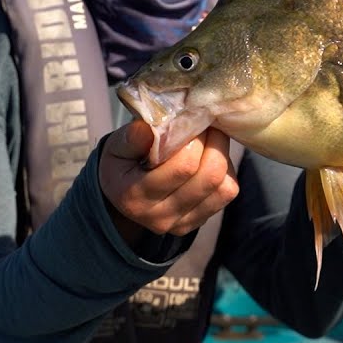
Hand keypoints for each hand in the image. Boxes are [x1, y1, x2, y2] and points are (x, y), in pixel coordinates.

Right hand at [98, 121, 238, 244]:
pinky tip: (209, 160)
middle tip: (207, 125)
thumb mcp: (116, 146)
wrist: (122, 194)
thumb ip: (132, 138)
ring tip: (209, 140)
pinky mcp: (197, 223)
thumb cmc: (123, 162)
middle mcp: (159, 216)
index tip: (192, 118)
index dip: (196, 137)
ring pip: (224, 187)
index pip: (183, 165)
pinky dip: (225, 172)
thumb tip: (151, 128)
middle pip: (209, 176)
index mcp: (134, 196)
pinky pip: (227, 194)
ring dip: (222, 156)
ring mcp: (181, 224)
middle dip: (215, 143)